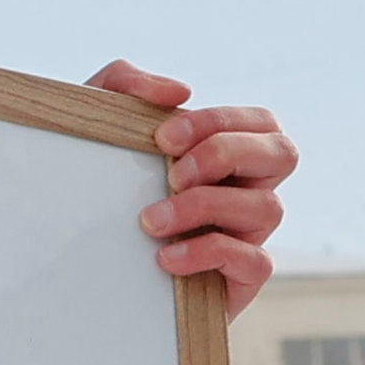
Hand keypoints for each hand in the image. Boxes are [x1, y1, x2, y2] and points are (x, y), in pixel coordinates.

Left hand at [91, 59, 294, 317]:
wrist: (81, 270)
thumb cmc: (99, 188)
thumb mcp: (98, 130)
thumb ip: (124, 85)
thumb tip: (178, 91)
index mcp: (228, 155)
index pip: (259, 122)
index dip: (218, 122)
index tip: (162, 138)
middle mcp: (247, 190)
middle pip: (283, 153)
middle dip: (226, 154)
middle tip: (171, 173)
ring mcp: (248, 235)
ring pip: (267, 207)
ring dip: (204, 206)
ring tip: (149, 221)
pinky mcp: (240, 278)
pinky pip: (256, 261)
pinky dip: (209, 252)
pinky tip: (165, 257)